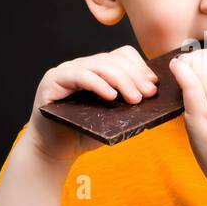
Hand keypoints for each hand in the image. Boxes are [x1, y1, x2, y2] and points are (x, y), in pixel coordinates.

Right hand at [27, 45, 158, 163]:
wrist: (55, 150)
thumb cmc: (85, 134)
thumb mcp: (114, 117)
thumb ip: (128, 104)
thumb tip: (152, 95)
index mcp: (97, 70)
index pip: (122, 55)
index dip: (139, 66)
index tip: (153, 84)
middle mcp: (81, 66)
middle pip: (113, 59)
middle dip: (134, 75)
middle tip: (148, 94)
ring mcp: (66, 71)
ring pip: (99, 65)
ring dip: (121, 80)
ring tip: (134, 98)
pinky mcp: (53, 80)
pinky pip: (80, 75)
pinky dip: (98, 84)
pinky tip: (110, 95)